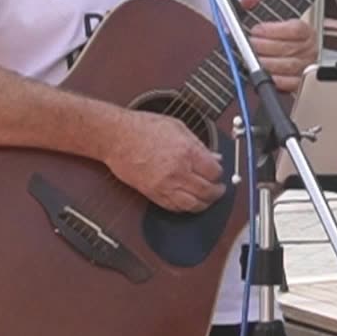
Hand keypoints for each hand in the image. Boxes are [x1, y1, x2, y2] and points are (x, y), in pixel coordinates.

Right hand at [103, 110, 225, 212]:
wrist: (117, 136)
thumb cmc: (143, 127)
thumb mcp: (178, 127)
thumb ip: (199, 144)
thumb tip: (214, 157)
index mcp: (187, 151)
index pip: (214, 172)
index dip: (219, 173)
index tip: (218, 173)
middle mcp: (178, 170)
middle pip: (206, 190)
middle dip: (216, 192)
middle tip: (218, 189)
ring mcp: (165, 184)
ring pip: (192, 204)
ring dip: (204, 204)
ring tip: (207, 198)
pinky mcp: (153, 193)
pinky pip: (174, 207)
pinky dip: (185, 208)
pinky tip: (189, 202)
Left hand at [241, 0, 317, 93]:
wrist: (285, 53)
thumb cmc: (279, 35)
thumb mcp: (271, 14)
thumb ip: (260, 2)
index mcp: (306, 30)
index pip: (295, 29)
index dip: (274, 30)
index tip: (257, 30)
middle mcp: (309, 48)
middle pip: (289, 48)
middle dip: (266, 46)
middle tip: (250, 44)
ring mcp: (305, 66)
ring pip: (289, 66)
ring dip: (268, 63)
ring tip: (254, 59)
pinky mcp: (300, 82)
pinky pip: (291, 83)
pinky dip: (277, 80)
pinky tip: (266, 75)